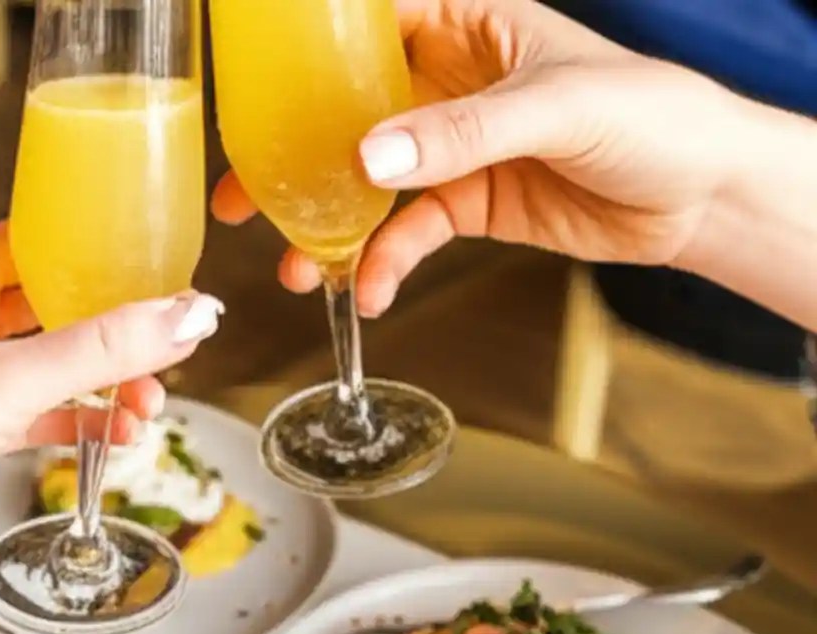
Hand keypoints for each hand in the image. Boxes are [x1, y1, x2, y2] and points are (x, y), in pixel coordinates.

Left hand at [0, 222, 222, 606]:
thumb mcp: (4, 384)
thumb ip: (102, 349)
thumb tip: (186, 314)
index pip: (40, 238)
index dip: (102, 248)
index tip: (160, 264)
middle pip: (52, 304)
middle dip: (114, 328)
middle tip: (168, 346)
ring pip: (46, 364)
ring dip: (101, 382)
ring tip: (148, 404)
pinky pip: (31, 413)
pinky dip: (73, 423)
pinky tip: (112, 436)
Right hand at [211, 0, 746, 316]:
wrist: (704, 196)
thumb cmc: (654, 115)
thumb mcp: (558, 108)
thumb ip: (464, 132)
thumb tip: (372, 159)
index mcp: (465, 25)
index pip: (370, 22)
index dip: (310, 48)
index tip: (258, 83)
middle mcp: (448, 82)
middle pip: (350, 110)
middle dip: (296, 153)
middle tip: (244, 192)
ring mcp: (453, 147)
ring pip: (369, 181)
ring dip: (329, 224)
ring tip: (295, 265)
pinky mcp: (468, 203)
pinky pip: (409, 232)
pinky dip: (386, 263)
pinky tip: (370, 291)